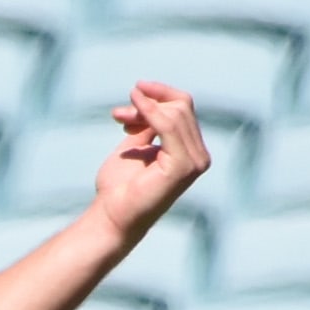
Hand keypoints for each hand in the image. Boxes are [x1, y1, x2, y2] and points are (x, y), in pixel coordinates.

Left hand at [96, 81, 211, 246]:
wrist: (110, 216)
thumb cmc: (118, 188)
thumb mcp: (136, 147)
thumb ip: (148, 125)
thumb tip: (152, 101)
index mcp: (191, 151)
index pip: (184, 110)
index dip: (159, 97)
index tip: (133, 93)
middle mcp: (199, 156)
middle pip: (181, 108)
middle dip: (150, 103)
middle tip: (119, 113)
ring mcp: (194, 162)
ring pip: (176, 114)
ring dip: (145, 108)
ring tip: (119, 115)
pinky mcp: (182, 166)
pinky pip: (169, 127)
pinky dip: (150, 112)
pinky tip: (134, 106)